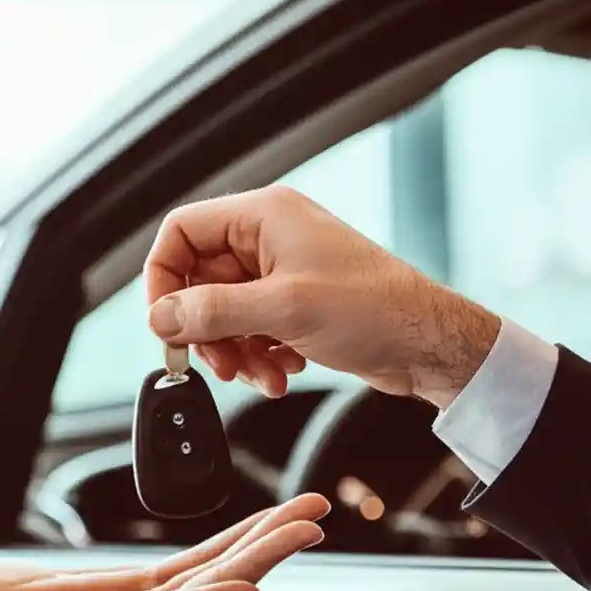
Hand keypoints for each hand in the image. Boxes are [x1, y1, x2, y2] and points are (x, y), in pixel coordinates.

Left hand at [0, 493, 329, 590]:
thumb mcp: (35, 582)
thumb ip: (82, 582)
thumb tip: (110, 574)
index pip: (195, 570)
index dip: (246, 543)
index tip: (289, 515)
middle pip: (210, 581)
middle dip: (266, 548)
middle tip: (317, 516)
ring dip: (250, 568)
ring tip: (296, 539)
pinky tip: (238, 590)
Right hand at [144, 185, 499, 406]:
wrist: (428, 343)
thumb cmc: (375, 310)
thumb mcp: (282, 310)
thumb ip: (213, 312)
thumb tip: (161, 318)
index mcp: (264, 216)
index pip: (183, 232)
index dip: (164, 278)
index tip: (166, 324)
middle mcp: (270, 237)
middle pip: (200, 279)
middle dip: (207, 329)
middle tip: (219, 364)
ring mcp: (283, 271)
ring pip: (224, 311)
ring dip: (234, 350)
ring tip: (259, 374)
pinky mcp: (296, 303)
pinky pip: (251, 328)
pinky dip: (258, 355)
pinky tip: (282, 371)